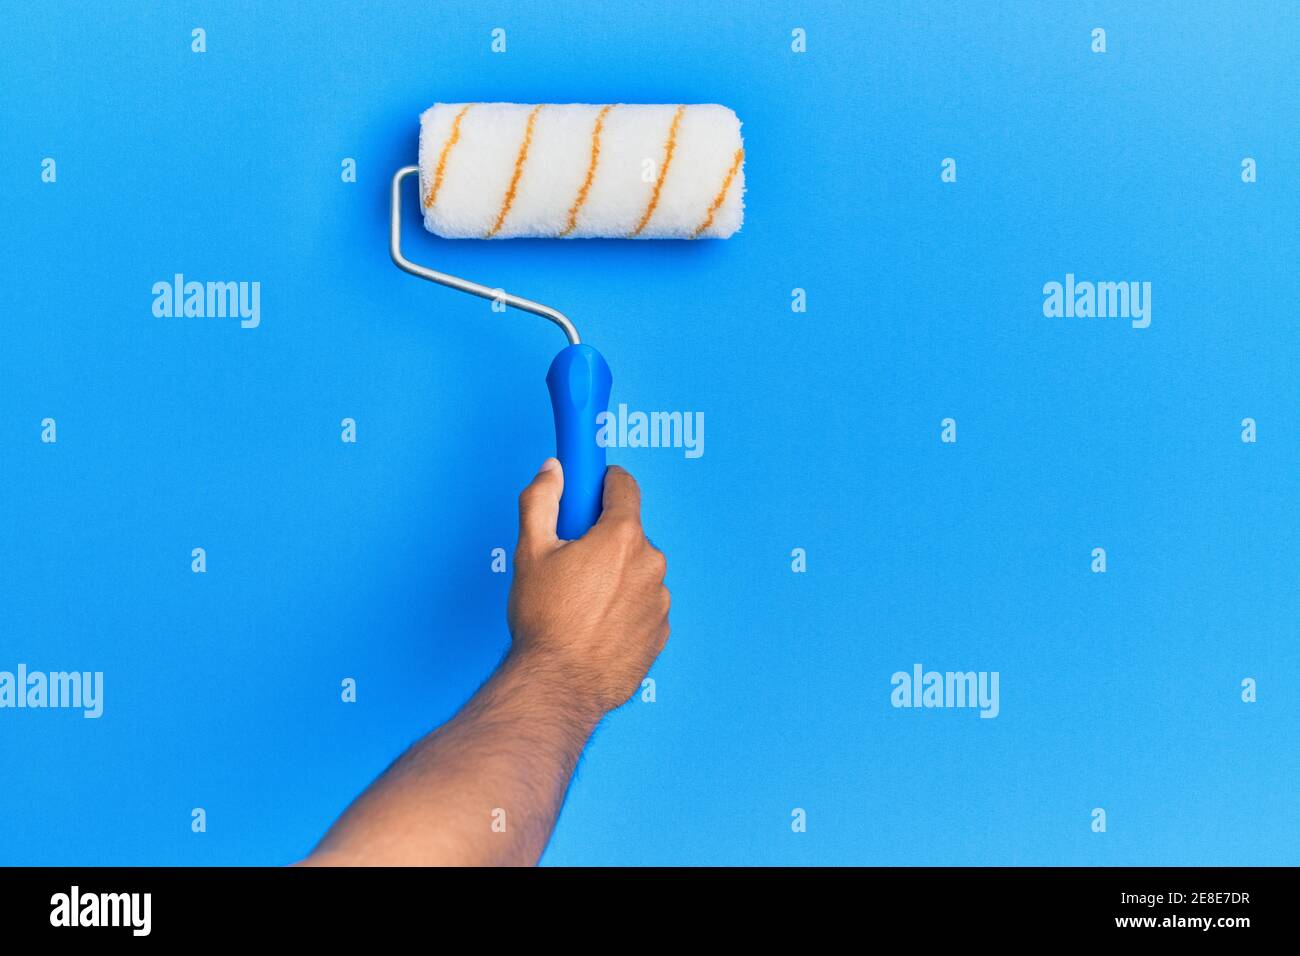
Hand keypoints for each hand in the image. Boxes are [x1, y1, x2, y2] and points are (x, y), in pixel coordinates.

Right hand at [507, 459, 669, 718]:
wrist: (558, 685)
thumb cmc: (545, 620)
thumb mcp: (530, 551)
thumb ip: (541, 500)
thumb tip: (553, 471)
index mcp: (622, 537)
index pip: (624, 487)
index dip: (603, 482)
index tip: (591, 487)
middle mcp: (651, 564)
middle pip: (628, 533)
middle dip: (602, 540)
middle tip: (570, 563)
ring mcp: (659, 600)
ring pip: (636, 572)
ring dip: (615, 576)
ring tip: (580, 603)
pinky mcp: (660, 632)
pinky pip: (643, 605)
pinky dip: (624, 608)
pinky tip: (595, 625)